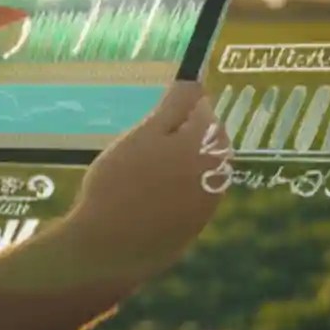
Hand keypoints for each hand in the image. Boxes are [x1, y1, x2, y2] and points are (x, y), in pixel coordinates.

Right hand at [62, 80, 231, 284]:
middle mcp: (219, 172)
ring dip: (175, 162)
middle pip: (205, 138)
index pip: (204, 108)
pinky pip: (189, 193)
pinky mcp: (196, 225)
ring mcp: (209, 202)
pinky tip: (144, 197)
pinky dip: (172, 189)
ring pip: (196, 166)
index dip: (175, 109)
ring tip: (139, 171)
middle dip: (179, 135)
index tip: (150, 119)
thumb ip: (175, 105)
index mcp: (209, 144)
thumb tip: (198, 81)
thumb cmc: (121, 182)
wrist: (110, 248)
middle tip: (140, 145)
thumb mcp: (145, 133)